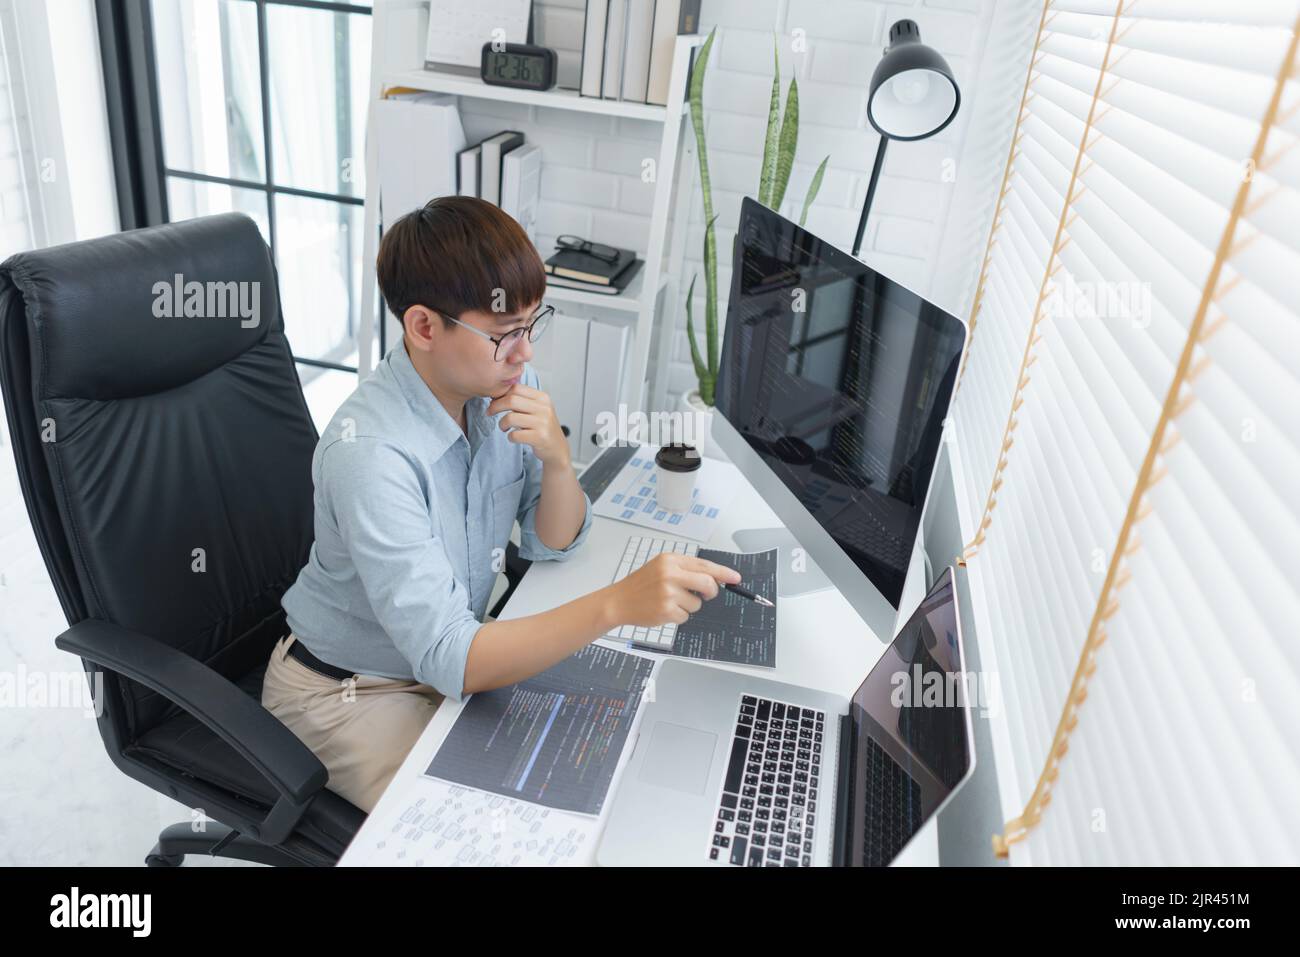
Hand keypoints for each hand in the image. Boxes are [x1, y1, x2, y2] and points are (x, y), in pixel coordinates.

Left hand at [487, 383, 569, 468]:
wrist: (557, 448)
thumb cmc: (543, 428)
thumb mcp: (538, 409)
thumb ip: (522, 400)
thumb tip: (497, 395)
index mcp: (542, 398)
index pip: (516, 388)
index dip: (501, 394)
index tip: (494, 401)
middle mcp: (544, 408)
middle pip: (511, 400)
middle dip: (495, 406)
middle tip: (490, 412)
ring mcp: (542, 423)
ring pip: (510, 418)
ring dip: (501, 424)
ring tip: (503, 427)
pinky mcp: (539, 437)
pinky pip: (514, 435)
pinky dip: (510, 437)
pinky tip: (514, 437)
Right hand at [606, 553, 741, 627]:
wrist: (618, 601)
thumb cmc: (641, 585)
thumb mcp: (661, 568)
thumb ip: (685, 570)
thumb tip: (714, 579)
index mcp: (670, 560)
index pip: (704, 565)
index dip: (723, 573)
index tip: (736, 579)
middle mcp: (670, 574)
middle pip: (707, 584)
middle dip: (711, 592)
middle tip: (706, 595)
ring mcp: (668, 592)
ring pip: (697, 603)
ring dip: (689, 606)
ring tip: (670, 602)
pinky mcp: (666, 610)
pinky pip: (686, 616)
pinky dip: (678, 616)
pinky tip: (664, 610)